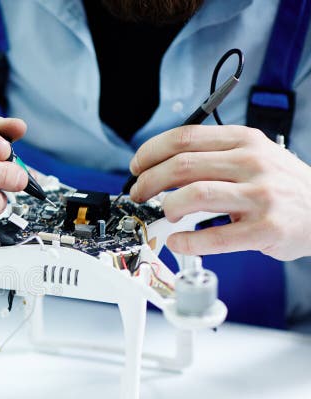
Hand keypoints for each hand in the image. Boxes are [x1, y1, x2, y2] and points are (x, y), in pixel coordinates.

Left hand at [129, 125, 310, 260]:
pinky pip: (215, 237)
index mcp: (244, 141)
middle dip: (149, 181)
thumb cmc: (282, 185)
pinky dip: (187, 241)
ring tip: (166, 214)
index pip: (184, 137)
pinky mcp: (265, 229)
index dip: (151, 152)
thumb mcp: (254, 155)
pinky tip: (177, 241)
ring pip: (195, 194)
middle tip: (139, 194)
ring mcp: (260, 196)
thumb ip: (213, 157)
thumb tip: (162, 168)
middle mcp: (252, 163)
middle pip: (182, 165)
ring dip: (168, 206)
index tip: (137, 167)